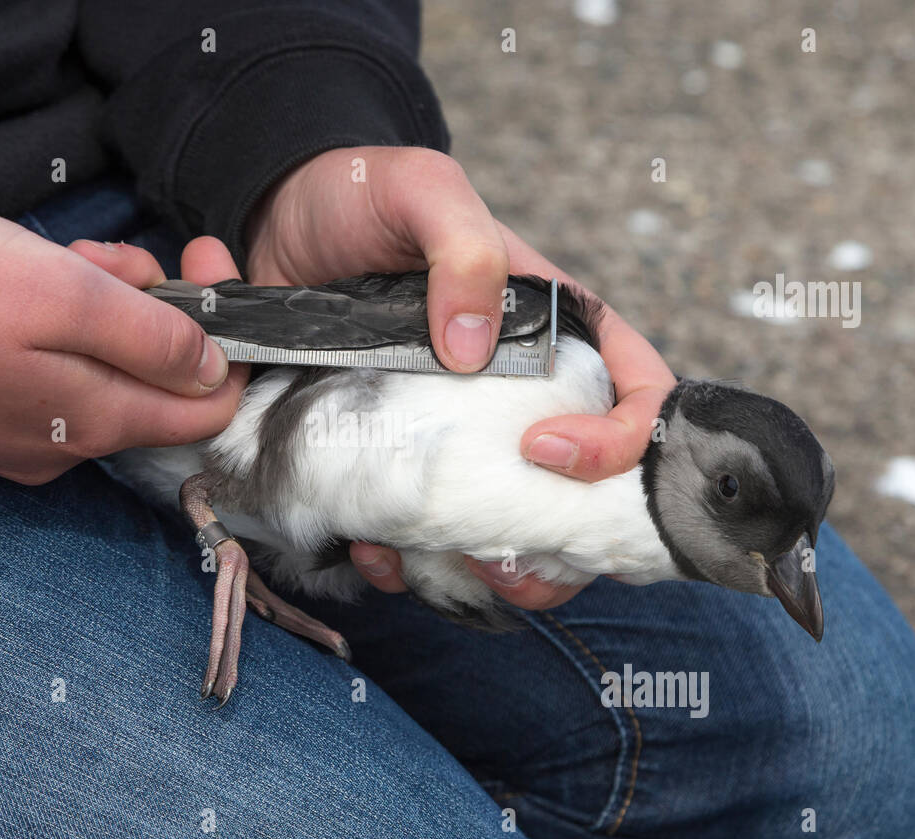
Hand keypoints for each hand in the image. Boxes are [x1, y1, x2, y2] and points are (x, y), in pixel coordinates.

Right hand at [0, 202, 245, 482]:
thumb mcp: (56, 291)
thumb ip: (147, 336)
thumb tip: (213, 369)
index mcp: (96, 421)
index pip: (209, 408)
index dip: (226, 338)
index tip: (203, 271)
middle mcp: (62, 450)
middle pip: (148, 384)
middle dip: (147, 309)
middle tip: (102, 253)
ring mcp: (10, 443)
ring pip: (91, 376)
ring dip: (93, 312)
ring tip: (50, 259)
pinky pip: (39, 382)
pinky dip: (45, 334)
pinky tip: (9, 292)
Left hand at [246, 147, 673, 608]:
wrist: (276, 222)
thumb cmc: (365, 197)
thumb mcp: (422, 191)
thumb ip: (463, 248)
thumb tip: (472, 349)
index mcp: (556, 333)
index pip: (638, 396)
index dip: (621, 441)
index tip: (544, 450)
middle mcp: (521, 396)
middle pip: (585, 491)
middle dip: (562, 545)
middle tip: (505, 560)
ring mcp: (461, 437)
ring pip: (509, 527)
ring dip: (489, 569)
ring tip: (441, 566)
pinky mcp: (401, 461)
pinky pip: (422, 530)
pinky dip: (406, 560)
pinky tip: (369, 549)